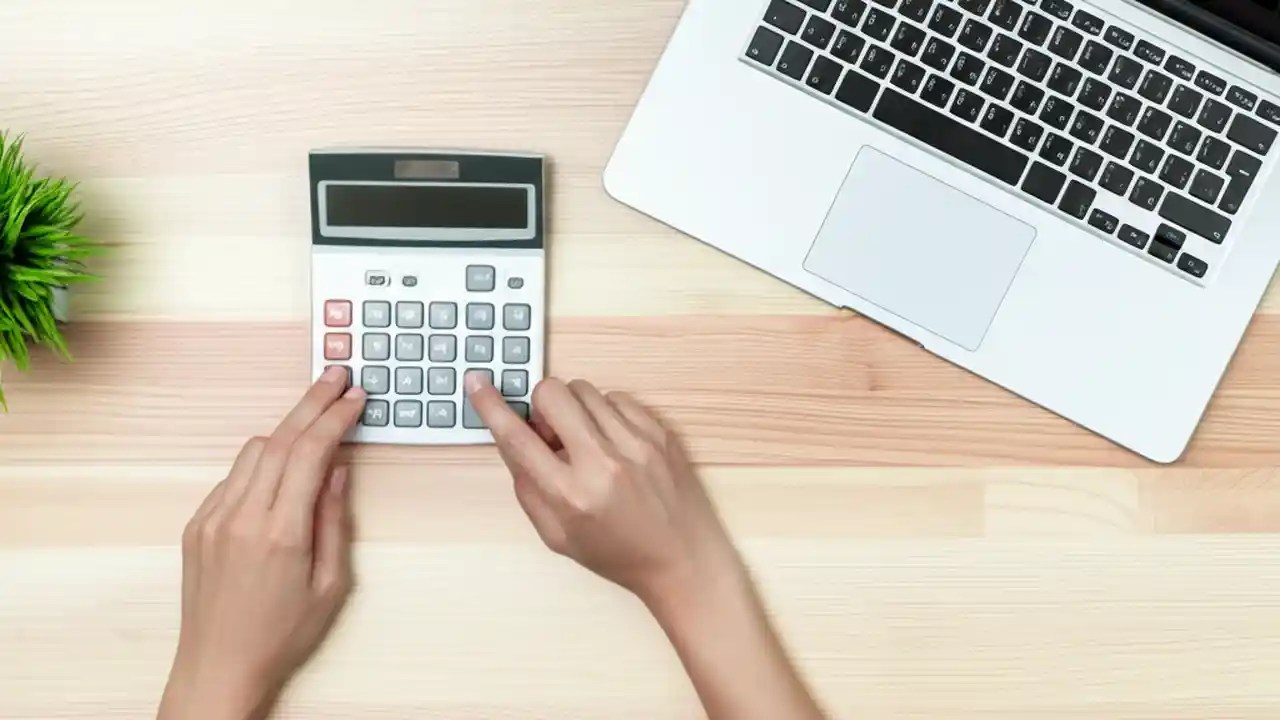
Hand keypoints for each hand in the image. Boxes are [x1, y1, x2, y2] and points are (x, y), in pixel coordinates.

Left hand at [158, 368, 365, 719]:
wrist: (219, 667)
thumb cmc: (283, 634)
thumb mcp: (331, 584)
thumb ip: (334, 520)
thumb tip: (337, 469)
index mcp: (281, 534)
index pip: (309, 454)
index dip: (334, 418)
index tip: (354, 397)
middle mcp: (241, 518)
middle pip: (279, 439)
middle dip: (311, 403)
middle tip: (336, 375)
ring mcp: (213, 519)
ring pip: (252, 452)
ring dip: (287, 430)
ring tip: (315, 419)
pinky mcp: (197, 526)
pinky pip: (233, 478)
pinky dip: (262, 462)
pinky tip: (283, 469)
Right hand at [467, 374, 740, 607]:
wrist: (683, 560)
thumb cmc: (616, 553)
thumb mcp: (557, 536)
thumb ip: (528, 486)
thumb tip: (512, 438)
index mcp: (570, 495)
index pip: (518, 438)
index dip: (490, 406)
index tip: (476, 382)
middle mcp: (602, 464)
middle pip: (552, 394)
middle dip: (542, 407)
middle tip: (553, 434)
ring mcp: (636, 444)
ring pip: (585, 390)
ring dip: (576, 410)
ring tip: (588, 442)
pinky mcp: (660, 433)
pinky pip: (617, 398)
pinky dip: (607, 414)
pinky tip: (614, 443)